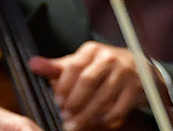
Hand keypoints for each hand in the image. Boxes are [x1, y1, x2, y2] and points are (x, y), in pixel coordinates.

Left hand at [29, 41, 150, 130]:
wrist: (140, 70)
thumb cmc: (103, 68)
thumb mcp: (81, 64)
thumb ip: (57, 67)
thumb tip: (32, 63)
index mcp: (92, 50)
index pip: (73, 66)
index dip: (63, 86)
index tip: (57, 101)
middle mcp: (110, 57)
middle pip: (88, 81)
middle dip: (74, 102)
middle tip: (65, 116)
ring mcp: (125, 72)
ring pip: (103, 97)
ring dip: (86, 115)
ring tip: (75, 124)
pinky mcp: (136, 88)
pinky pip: (118, 107)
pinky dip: (107, 118)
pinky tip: (98, 121)